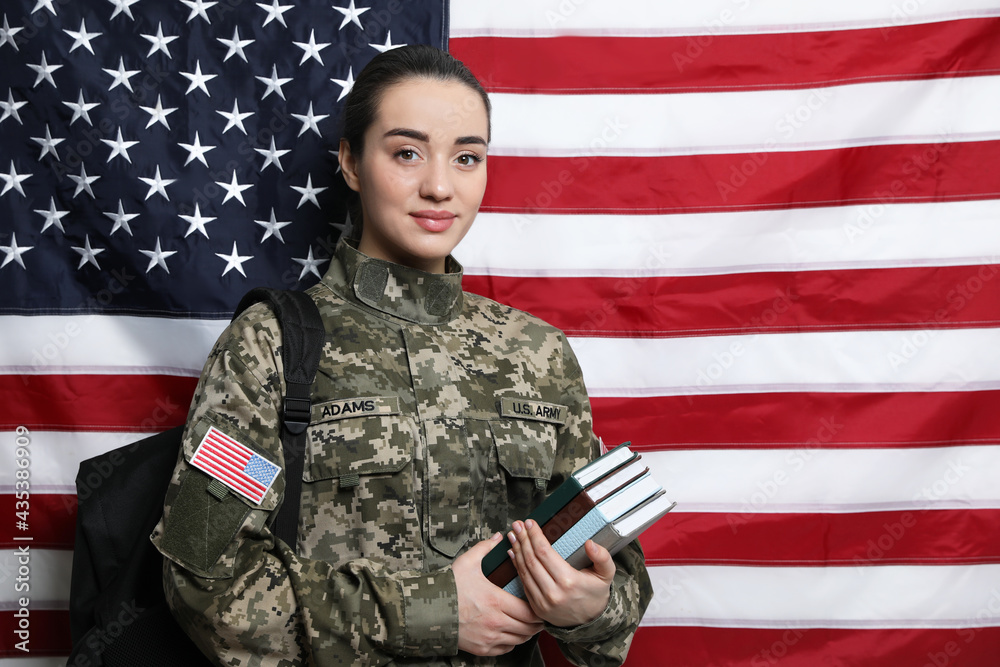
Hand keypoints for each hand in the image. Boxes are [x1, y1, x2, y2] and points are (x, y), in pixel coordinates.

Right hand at [453, 533, 543, 655]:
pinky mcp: (482, 648)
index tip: (541, 606)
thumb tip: (498, 536)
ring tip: (527, 625)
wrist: (428, 612)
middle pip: (528, 628)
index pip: (529, 611)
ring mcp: (489, 637)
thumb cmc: (449, 588)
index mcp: (496, 601)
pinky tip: (510, 633)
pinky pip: (505, 649)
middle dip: (536, 623)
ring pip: (519, 640)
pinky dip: (511, 642)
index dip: (539, 611)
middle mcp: (496, 622)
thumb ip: (485, 548)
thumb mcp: (467, 562)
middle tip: (539, 617)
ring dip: (526, 633)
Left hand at [507, 519, 615, 627]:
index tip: (530, 523)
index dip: (535, 536)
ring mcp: (542, 602)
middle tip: (517, 525)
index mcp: (569, 581)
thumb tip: (590, 544)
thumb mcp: (606, 575)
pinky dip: (517, 566)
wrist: (591, 622)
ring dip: (517, 550)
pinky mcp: (536, 607)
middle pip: (532, 560)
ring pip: (524, 571)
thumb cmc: (596, 593)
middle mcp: (553, 593)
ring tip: (513, 535)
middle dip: (523, 539)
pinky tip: (513, 553)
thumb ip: (602, 558)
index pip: (545, 553)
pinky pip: (523, 583)